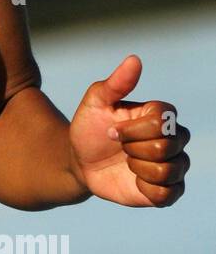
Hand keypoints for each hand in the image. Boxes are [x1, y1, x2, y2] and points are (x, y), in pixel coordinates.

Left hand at [68, 54, 189, 206]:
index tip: (112, 131)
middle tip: (119, 148)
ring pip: (169, 170)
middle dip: (132, 149)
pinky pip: (169, 194)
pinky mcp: (166, 189)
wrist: (79, 162)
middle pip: (166, 147)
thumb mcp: (95, 102)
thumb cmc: (89, 129)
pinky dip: (146, 189)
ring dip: (138, 169)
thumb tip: (134, 59)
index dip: (132, 130)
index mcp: (160, 115)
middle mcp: (173, 138)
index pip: (162, 122)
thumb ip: (116, 83)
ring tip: (127, 164)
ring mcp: (172, 164)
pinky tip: (134, 181)